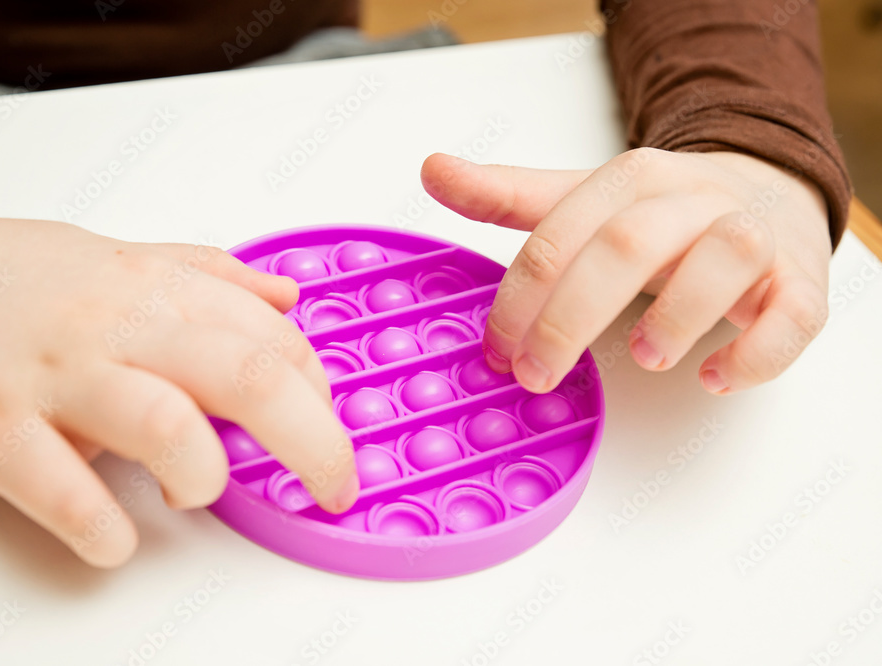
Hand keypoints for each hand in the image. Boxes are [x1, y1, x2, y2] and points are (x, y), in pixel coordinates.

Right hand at [0, 212, 357, 566]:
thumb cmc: (10, 278)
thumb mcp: (118, 256)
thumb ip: (207, 275)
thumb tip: (286, 298)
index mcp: (150, 286)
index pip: (271, 339)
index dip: (318, 393)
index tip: (328, 428)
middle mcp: (112, 325)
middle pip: (247, 378)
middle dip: (315, 442)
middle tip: (335, 486)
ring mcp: (49, 376)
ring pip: (167, 426)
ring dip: (204, 476)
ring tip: (197, 490)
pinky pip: (62, 491)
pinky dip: (104, 529)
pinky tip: (116, 538)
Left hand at [421, 148, 831, 394]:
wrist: (765, 196)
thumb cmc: (662, 215)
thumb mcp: (581, 200)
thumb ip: (509, 195)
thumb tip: (433, 171)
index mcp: (630, 181)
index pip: (561, 234)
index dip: (520, 298)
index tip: (496, 350)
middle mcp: (691, 201)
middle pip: (627, 245)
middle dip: (571, 317)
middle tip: (537, 374)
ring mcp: (751, 238)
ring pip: (724, 259)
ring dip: (677, 316)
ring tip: (643, 358)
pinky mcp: (798, 284)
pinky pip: (791, 315)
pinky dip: (756, 351)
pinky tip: (713, 376)